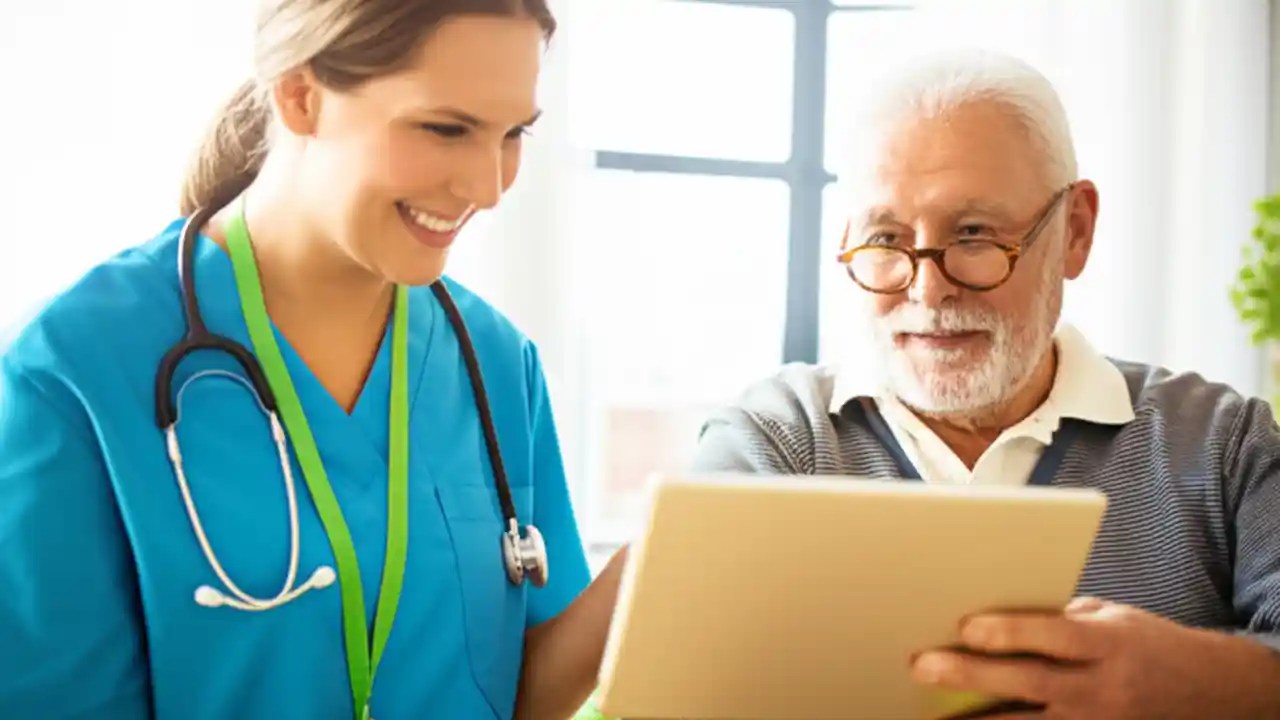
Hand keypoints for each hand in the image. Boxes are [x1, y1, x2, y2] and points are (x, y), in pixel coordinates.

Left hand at [910, 597, 1279, 718]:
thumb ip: (1057, 618)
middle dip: (973, 675)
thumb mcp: (1110, 617)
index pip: (1056, 636)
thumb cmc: (1143, 643)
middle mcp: (1102, 688)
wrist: (1209, 692)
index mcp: (1109, 643)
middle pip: (1031, 683)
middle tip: (923, 665)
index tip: (966, 626)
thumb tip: (991, 614)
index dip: (1012, 631)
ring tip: (926, 714)